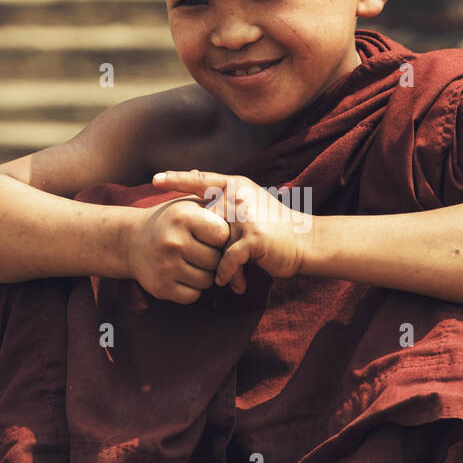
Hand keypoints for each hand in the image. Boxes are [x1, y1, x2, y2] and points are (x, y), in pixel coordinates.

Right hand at [125, 193, 235, 303]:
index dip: (222, 237)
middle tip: (203, 251)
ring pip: (208, 280)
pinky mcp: (161, 287)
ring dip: (206, 274)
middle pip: (217, 260)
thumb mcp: (188, 205)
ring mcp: (166, 266)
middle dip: (215, 258)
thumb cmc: (171, 221)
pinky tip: (184, 274)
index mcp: (183, 217)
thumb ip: (215, 204)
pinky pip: (193, 295)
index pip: (223, 234)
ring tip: (193, 262)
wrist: (131, 241)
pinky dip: (193, 288)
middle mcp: (173, 241)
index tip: (213, 236)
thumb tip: (246, 201)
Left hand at [151, 169, 310, 294]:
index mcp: (236, 186)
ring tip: (225, 279)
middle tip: (205, 260)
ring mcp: (244, 216)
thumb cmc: (277, 229)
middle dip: (206, 245)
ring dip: (219, 264)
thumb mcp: (251, 207)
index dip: (177, 178)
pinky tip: (229, 283)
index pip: (200, 180)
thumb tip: (197, 196)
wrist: (307, 242)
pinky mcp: (251, 237)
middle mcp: (238, 196)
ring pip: (215, 243)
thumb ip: (228, 204)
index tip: (155, 179)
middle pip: (205, 222)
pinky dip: (227, 273)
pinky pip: (227, 259)